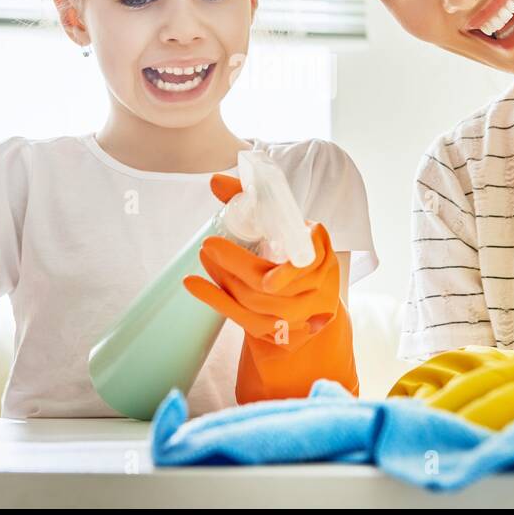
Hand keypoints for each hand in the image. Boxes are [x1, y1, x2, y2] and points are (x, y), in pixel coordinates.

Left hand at [183, 173, 357, 400]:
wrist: (311, 296)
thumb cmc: (292, 249)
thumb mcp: (284, 222)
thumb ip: (252, 200)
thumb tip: (215, 181)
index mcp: (320, 254)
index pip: (306, 264)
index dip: (287, 272)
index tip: (264, 272)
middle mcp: (316, 288)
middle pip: (272, 286)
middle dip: (237, 265)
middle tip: (210, 246)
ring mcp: (299, 315)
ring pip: (256, 303)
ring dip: (225, 281)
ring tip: (206, 258)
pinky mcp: (279, 333)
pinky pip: (243, 320)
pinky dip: (215, 300)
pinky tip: (193, 284)